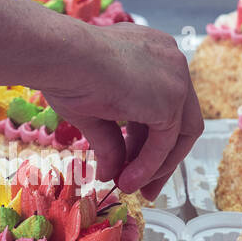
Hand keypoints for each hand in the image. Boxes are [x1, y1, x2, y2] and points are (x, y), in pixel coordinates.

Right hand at [40, 22, 203, 199]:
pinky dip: (149, 165)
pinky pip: (165, 144)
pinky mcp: (172, 100)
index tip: (131, 162)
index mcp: (152, 53)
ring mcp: (175, 78)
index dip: (147, 137)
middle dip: (160, 157)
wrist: (62, 56)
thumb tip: (110, 173)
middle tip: (142, 186)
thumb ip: (110, 140)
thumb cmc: (66, 72)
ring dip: (154, 166)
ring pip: (178, 134)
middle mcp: (171, 61)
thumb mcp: (92, 110)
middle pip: (179, 120)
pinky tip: (128, 180)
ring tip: (128, 187)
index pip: (163, 103)